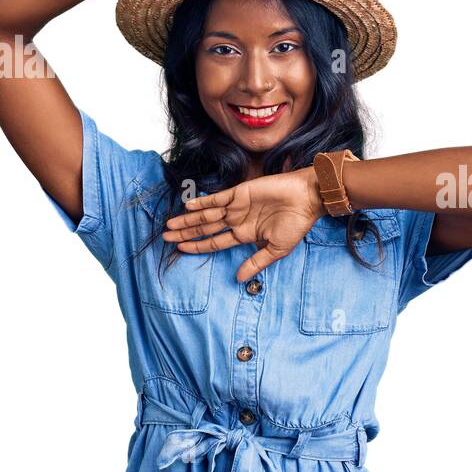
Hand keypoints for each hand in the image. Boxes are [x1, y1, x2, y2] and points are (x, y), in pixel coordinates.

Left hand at [164, 168, 325, 282]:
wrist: (307, 199)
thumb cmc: (296, 224)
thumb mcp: (276, 250)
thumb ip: (256, 262)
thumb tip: (239, 279)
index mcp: (245, 235)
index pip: (215, 242)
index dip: (197, 246)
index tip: (180, 249)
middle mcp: (238, 220)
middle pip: (205, 229)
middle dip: (186, 233)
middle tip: (165, 237)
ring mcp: (237, 206)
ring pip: (206, 215)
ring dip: (188, 220)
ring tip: (170, 225)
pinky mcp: (240, 192)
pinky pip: (217, 198)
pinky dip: (202, 202)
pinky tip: (188, 207)